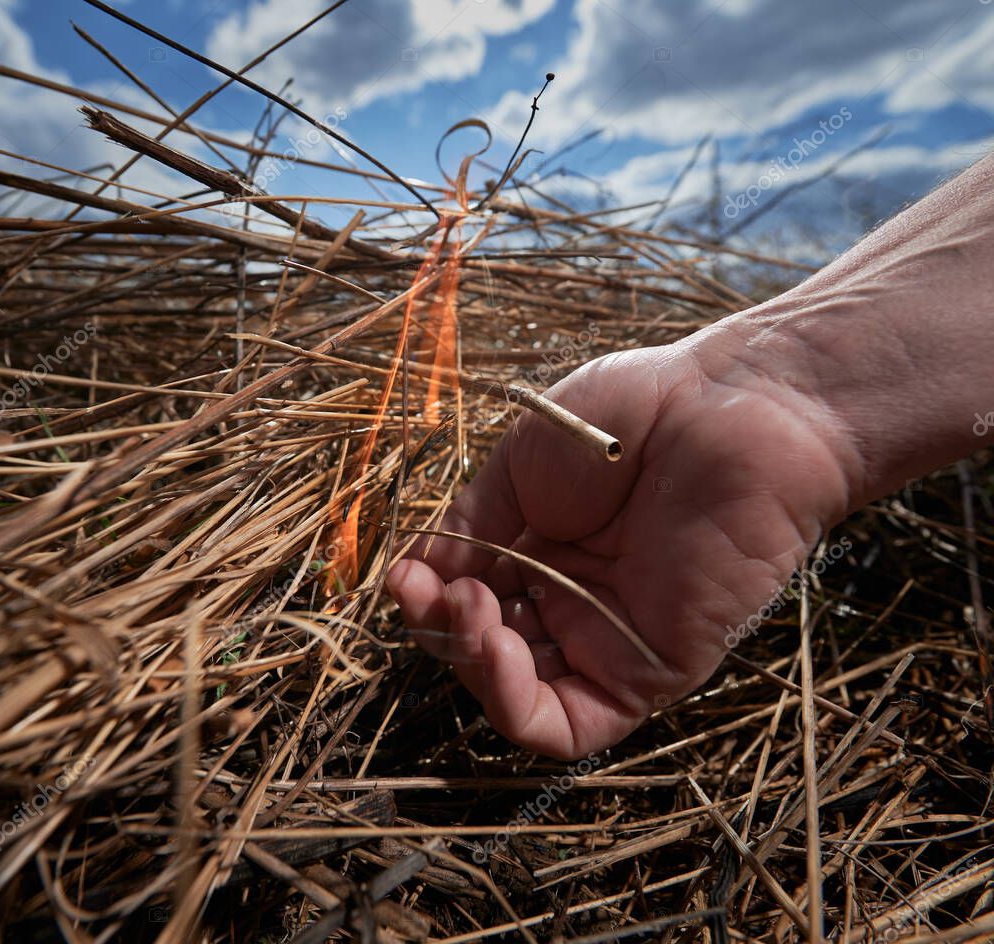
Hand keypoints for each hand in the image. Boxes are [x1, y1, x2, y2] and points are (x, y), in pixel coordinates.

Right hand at [387, 327, 857, 757]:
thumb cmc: (630, 417)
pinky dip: (515, 703)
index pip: (466, 599)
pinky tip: (495, 649)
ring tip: (464, 606)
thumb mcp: (522, 464)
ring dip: (470, 663)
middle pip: (483, 650)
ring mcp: (605, 639)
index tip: (406, 572)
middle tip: (432, 587)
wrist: (728, 410)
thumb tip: (415, 573)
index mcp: (538, 549)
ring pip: (518, 695)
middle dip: (442, 628)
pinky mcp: (647, 672)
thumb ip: (471, 527)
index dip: (427, 596)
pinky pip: (570, 726)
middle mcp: (567, 600)